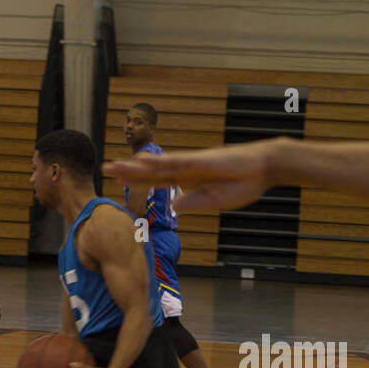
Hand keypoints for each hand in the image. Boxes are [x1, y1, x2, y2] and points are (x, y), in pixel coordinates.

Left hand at [102, 139, 278, 212]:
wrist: (262, 168)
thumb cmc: (243, 183)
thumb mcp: (216, 200)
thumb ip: (195, 202)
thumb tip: (174, 207)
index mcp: (189, 181)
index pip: (158, 182)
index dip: (138, 182)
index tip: (119, 181)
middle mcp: (186, 170)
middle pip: (152, 172)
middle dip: (128, 172)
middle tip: (106, 168)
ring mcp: (192, 164)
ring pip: (158, 166)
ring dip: (135, 166)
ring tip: (114, 165)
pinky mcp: (201, 161)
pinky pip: (176, 163)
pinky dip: (158, 162)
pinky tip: (142, 160)